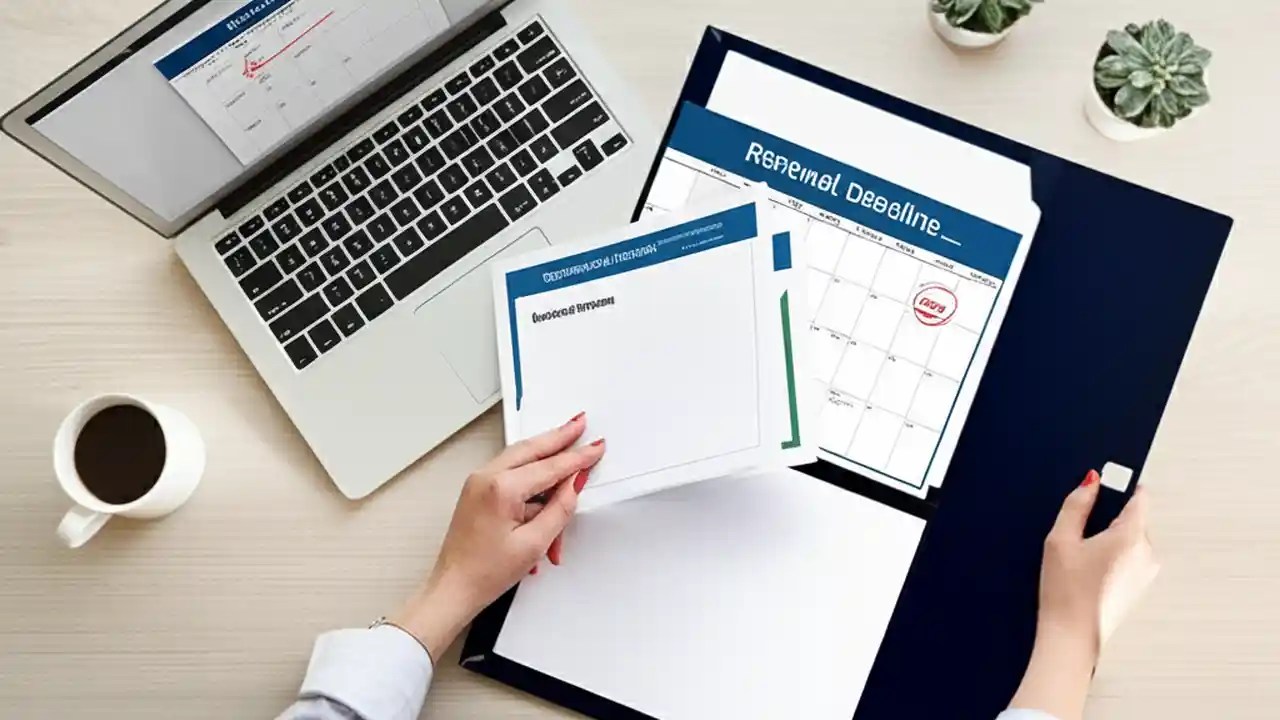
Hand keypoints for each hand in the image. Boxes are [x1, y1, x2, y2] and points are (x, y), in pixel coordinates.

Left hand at [392, 413, 603, 660]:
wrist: (453, 588)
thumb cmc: (484, 573)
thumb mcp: (534, 543)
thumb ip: (559, 508)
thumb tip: (573, 485)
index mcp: (501, 488)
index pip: (550, 466)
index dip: (578, 458)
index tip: (595, 448)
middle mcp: (486, 478)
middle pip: (532, 449)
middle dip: (559, 437)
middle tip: (580, 424)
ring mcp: (478, 483)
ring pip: (521, 460)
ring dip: (546, 464)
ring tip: (570, 453)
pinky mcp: (477, 492)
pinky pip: (510, 476)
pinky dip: (531, 483)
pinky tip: (547, 494)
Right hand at [1009, 469, 1159, 719]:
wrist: (1072, 637)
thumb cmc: (1065, 593)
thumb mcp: (1060, 540)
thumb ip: (1076, 504)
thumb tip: (1091, 481)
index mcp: (1131, 537)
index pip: (1139, 496)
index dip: (1120, 487)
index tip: (1103, 488)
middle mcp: (1147, 553)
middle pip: (1134, 518)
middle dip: (1109, 519)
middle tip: (1080, 534)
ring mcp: (1147, 573)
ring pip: (1132, 539)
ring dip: (1111, 540)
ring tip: (1083, 558)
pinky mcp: (1141, 587)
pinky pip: (1131, 559)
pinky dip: (1114, 558)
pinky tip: (1090, 572)